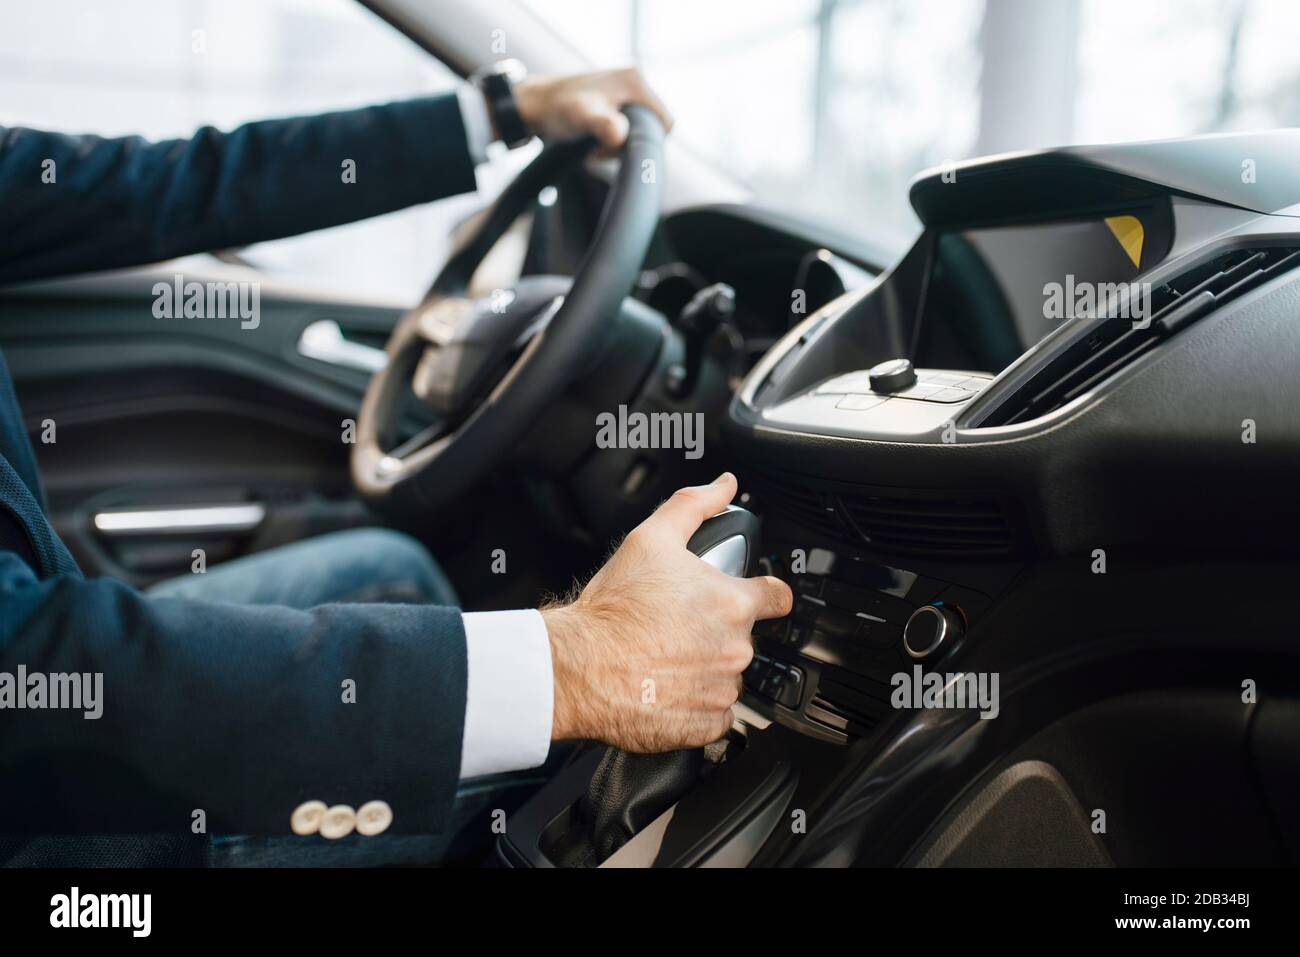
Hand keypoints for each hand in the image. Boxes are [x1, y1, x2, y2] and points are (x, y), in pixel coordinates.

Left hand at [515, 67, 673, 152]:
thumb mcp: (582, 118)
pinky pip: (625, 122)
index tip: (618, 147)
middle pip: (650, 125)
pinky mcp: (614, 95)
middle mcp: (633, 78)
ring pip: (637, 126)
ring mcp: (624, 86)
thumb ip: (604, 126)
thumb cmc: (556, 110)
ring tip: (593, 143)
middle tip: (600, 147)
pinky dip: (611, 134)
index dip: (646, 142)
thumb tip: (620, 135)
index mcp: (635, 80)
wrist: (534, 104)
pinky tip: (592, 137)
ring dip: (618, 141)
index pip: (665, 122)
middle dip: (628, 143)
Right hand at [543, 473, 792, 751]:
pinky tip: (667, 690)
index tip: (754, 598)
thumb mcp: (650, 539)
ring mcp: (721, 689)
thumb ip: (693, 506)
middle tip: (677, 627)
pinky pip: (714, 716)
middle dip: (716, 632)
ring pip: (727, 676)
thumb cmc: (613, 611)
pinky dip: (696, 706)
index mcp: (732, 604)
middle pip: (743, 637)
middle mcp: (735, 648)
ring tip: (666, 659)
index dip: (765, 594)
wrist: (579, 668)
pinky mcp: (705, 724)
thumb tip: (723, 485)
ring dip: (706, 669)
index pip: (778, 597)